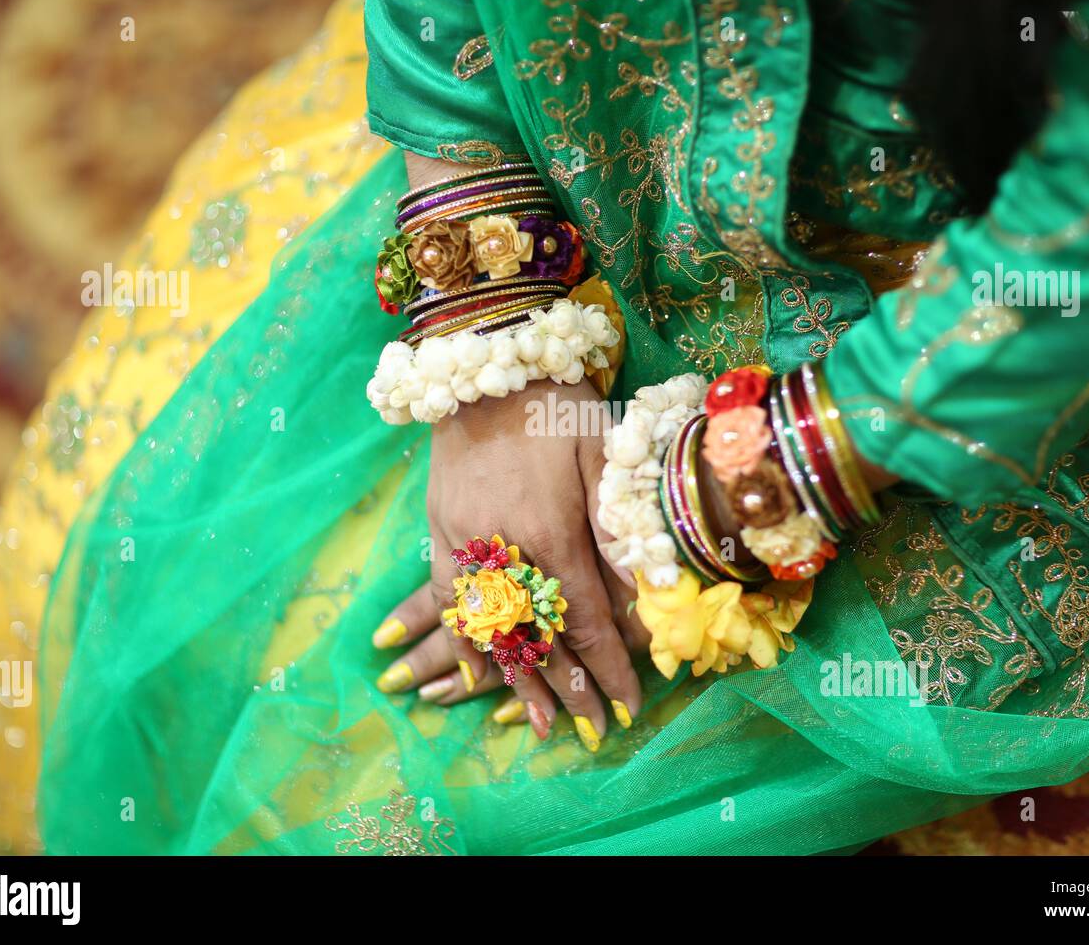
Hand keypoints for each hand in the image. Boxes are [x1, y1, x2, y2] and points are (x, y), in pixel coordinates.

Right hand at [373, 378, 642, 749]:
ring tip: (535, 725)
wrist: (484, 359)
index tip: (628, 705)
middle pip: (540, 636)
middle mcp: (504, 551)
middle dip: (569, 687)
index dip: (609, 667)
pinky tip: (467, 675)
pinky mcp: (439, 532)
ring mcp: (465, 545)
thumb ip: (618, 524)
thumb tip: (648, 591)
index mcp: (551, 532)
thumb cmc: (555, 402)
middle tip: (591, 729)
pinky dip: (461, 641)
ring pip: (492, 629)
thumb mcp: (601, 452)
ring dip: (514, 682)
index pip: (588, 619)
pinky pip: (447, 600)